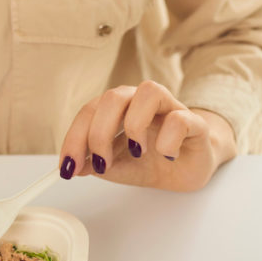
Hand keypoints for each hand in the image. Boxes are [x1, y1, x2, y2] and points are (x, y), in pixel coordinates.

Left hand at [57, 81, 236, 191]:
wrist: (189, 169)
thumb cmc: (152, 163)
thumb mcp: (118, 168)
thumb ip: (96, 164)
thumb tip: (73, 166)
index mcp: (118, 108)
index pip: (90, 112)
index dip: (75, 138)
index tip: (67, 167)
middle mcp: (141, 100)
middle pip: (114, 97)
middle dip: (100, 133)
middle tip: (101, 164)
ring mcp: (169, 107)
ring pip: (148, 92)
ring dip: (135, 125)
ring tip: (137, 152)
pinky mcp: (194, 122)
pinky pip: (180, 118)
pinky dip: (168, 140)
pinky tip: (166, 155)